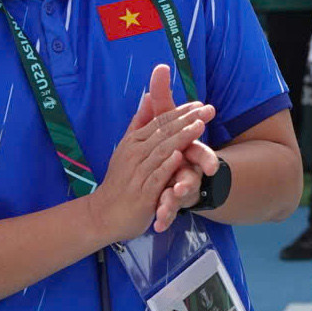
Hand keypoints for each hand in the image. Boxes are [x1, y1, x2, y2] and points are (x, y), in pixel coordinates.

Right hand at [84, 64, 216, 243]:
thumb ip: (140, 123)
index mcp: (133, 142)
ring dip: (181, 138)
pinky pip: (155, 177)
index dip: (180, 112)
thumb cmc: (121, 179)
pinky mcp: (142, 194)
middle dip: (187, 120)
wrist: (102, 214)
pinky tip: (180, 156)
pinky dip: (167, 166)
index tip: (199, 103)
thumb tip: (148, 95)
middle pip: (163, 133)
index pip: (159, 122)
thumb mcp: (127, 147)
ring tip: (199, 127)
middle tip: (209, 109)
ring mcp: (138, 173)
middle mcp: (134, 154)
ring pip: (161, 152)